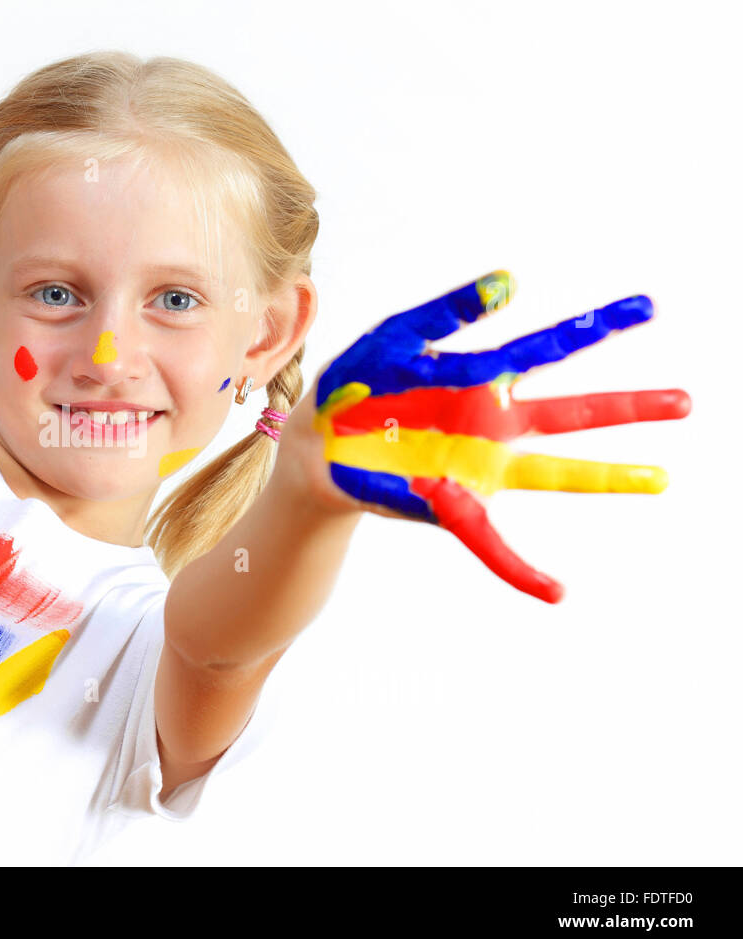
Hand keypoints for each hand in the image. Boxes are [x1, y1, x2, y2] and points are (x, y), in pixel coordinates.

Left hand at [279, 270, 690, 602]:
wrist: (312, 446)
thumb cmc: (357, 386)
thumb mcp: (392, 336)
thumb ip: (445, 310)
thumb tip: (508, 283)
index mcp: (476, 377)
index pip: (540, 350)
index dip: (588, 330)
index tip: (645, 307)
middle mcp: (488, 422)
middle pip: (569, 411)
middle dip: (628, 405)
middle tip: (689, 399)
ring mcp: (474, 465)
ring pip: (553, 472)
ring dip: (605, 476)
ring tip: (665, 477)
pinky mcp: (447, 505)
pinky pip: (488, 541)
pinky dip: (519, 570)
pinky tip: (554, 592)